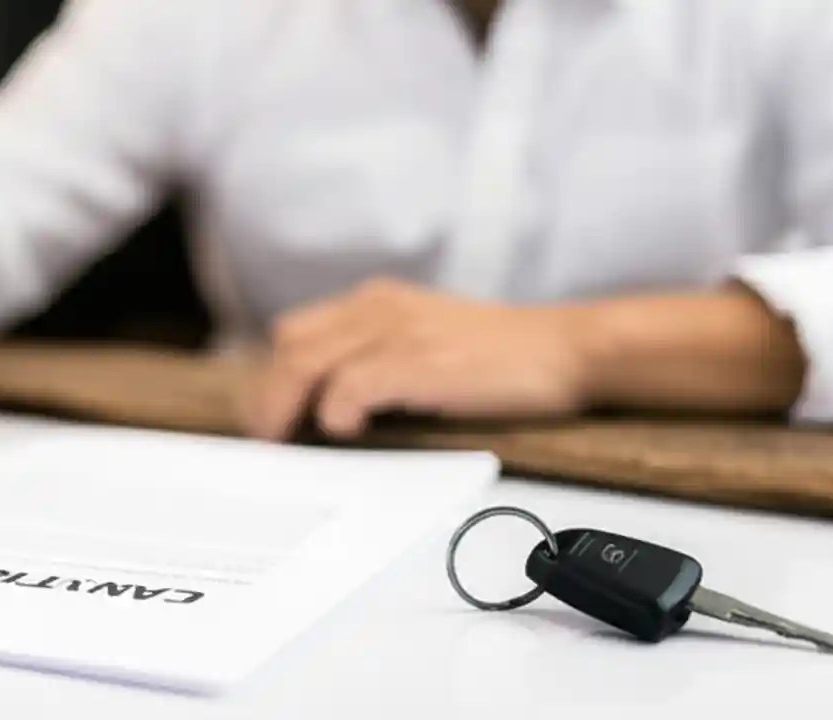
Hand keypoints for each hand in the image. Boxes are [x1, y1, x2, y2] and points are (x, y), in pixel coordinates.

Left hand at [245, 278, 592, 440]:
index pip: (296, 332)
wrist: (565, 350)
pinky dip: (336, 411)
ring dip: (285, 408)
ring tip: (286, 443)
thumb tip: (329, 406)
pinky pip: (352, 386)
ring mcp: (398, 332)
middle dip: (267, 396)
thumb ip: (380, 357)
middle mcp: (379, 308)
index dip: (272, 377)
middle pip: (290, 347)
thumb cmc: (501, 358)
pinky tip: (344, 430)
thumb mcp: (426, 341)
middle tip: (266, 440)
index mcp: (377, 302)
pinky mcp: (419, 362)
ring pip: (306, 364)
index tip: (267, 417)